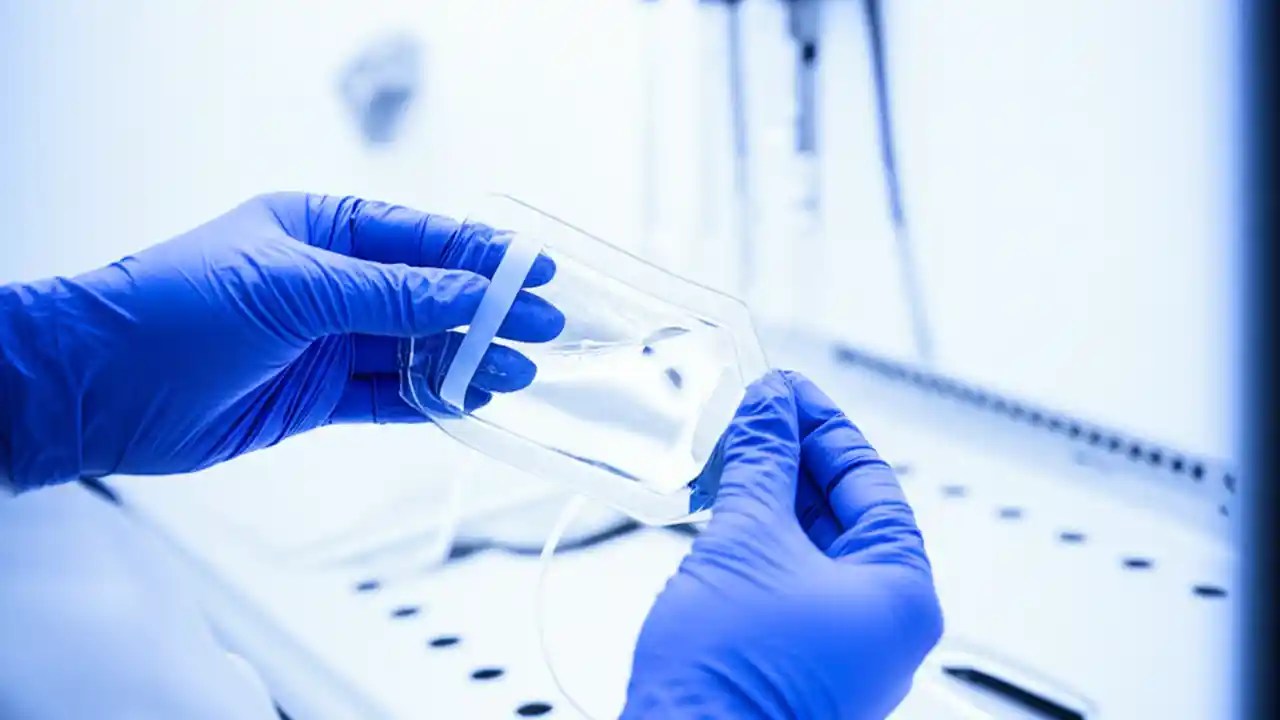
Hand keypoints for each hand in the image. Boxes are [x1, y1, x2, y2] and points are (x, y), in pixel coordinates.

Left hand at [0, 193, 562, 491]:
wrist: (100, 389)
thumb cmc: (180, 308)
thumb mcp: (296, 287)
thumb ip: (392, 294)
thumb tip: (474, 296)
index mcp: (322, 228)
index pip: (421, 238)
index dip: (483, 257)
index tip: (536, 273)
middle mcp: (329, 281)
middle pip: (428, 296)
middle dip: (487, 312)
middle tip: (544, 328)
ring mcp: (324, 341)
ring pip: (415, 349)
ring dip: (467, 360)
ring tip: (519, 371)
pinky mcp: (315, 396)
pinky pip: (388, 395)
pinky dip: (430, 399)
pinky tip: (470, 399)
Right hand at [623, 371, 942, 719]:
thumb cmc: (733, 682)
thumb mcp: (746, 541)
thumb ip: (761, 464)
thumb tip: (769, 411)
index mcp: (902, 593)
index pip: (870, 480)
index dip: (822, 425)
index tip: (785, 391)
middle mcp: (883, 625)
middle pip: (845, 512)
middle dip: (794, 458)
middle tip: (754, 412)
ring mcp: (843, 649)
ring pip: (813, 547)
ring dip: (772, 496)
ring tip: (733, 452)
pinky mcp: (798, 662)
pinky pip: (789, 581)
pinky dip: (760, 540)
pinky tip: (725, 510)